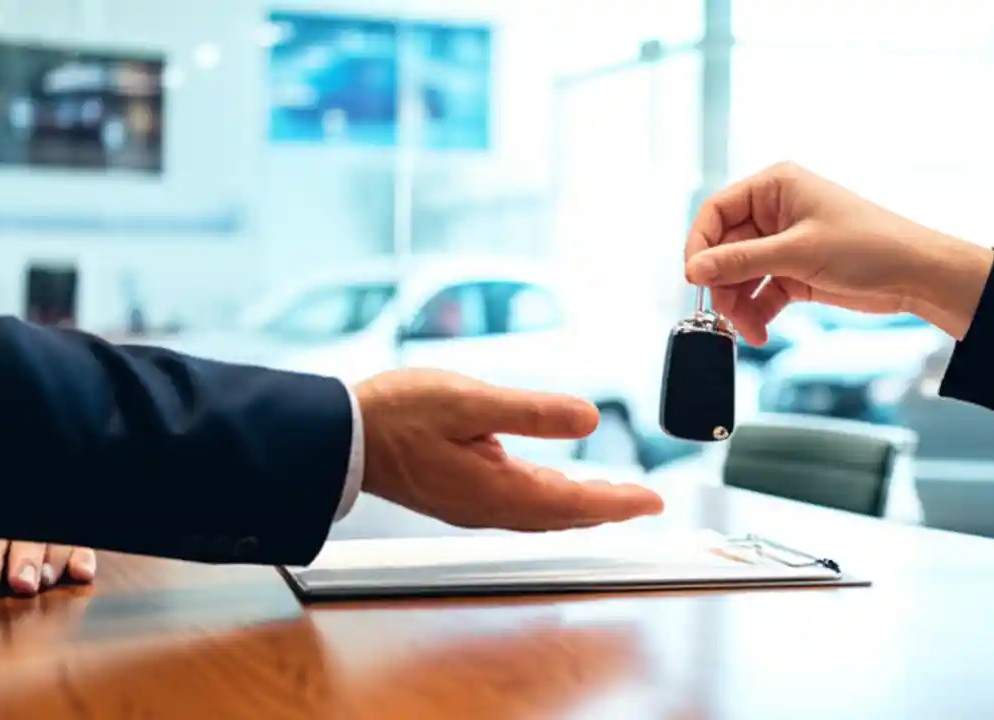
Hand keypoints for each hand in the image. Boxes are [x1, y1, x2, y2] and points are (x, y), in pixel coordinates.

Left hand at [0, 532, 96, 602]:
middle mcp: (14, 516)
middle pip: (26, 531)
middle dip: (25, 558)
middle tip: (22, 585)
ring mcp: (39, 525)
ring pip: (55, 536)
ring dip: (53, 559)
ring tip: (45, 580)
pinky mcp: (62, 536)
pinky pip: (78, 541)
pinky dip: (82, 556)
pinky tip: (82, 573)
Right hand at [353, 369, 663, 530]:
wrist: (340, 437)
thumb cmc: (395, 415)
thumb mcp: (469, 400)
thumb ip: (531, 412)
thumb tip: (589, 417)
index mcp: (497, 490)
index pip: (574, 504)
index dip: (617, 503)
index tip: (653, 501)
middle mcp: (489, 508)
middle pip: (563, 515)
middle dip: (606, 508)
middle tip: (643, 501)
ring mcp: (473, 505)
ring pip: (542, 512)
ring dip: (580, 505)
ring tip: (612, 496)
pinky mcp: (460, 495)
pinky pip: (519, 505)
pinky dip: (550, 498)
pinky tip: (553, 485)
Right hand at [683, 162, 993, 342]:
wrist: (916, 275)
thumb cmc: (869, 245)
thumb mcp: (798, 252)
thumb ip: (741, 261)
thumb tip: (694, 268)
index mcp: (775, 187)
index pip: (716, 211)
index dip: (700, 244)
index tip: (693, 278)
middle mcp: (775, 211)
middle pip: (724, 248)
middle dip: (723, 284)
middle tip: (723, 313)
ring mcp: (784, 243)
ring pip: (740, 275)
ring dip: (738, 304)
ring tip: (747, 329)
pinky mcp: (795, 272)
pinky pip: (760, 292)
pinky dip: (756, 312)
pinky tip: (759, 331)